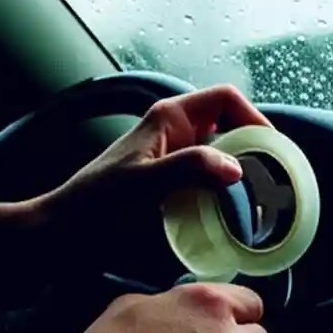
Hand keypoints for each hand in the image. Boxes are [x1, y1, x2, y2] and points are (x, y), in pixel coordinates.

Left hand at [0, 84, 270, 263]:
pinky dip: (223, 195)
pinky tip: (229, 219)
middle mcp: (172, 133)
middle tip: (272, 188)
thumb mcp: (142, 185)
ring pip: (220, 156)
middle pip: (230, 127)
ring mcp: (170, 159)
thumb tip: (236, 166)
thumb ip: (187, 169)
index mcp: (168, 119)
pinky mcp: (167, 185)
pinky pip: (206, 182)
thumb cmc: (93, 206)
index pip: (226, 99)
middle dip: (254, 152)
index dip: (254, 118)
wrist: (60, 233)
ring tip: (258, 207)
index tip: (273, 153)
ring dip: (241, 177)